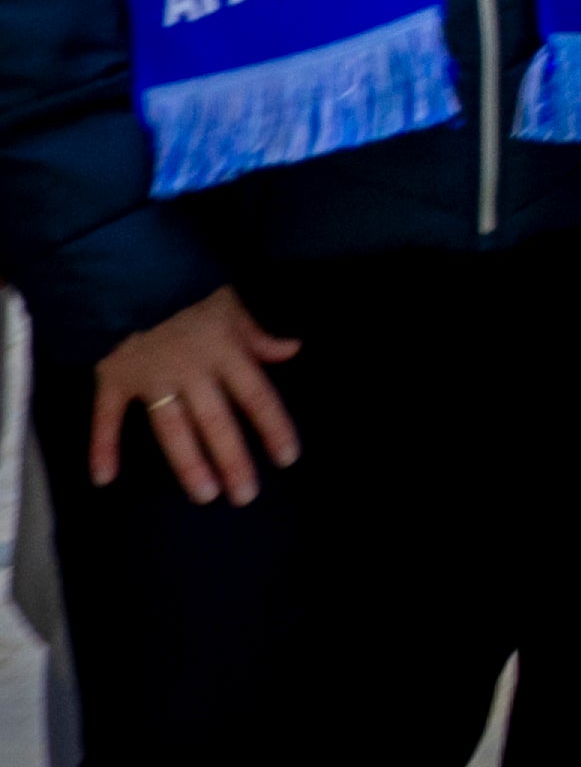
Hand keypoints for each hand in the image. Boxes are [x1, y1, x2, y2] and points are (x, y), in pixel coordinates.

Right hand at [92, 286, 300, 505]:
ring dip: (188, 463)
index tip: (287, 459)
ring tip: (204, 495)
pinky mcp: (115, 380)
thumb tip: (292, 349)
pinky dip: (102, 446)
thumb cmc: (185, 283)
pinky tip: (103, 478)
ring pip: (173, 428)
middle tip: (245, 496)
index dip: (274, 427)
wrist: (127, 269)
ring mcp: (152, 379)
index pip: (257, 396)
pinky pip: (108, 417)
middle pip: (218, 422)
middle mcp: (193, 372)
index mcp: (225, 352)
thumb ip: (257, 334)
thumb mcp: (230, 301)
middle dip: (233, 459)